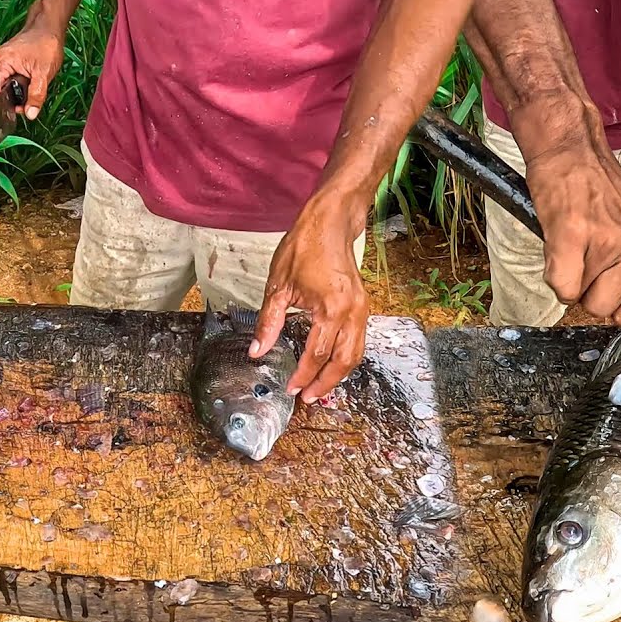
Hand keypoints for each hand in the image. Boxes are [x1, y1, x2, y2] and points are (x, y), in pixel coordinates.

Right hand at [0, 27, 63, 118]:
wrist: (47, 28)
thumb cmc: (45, 45)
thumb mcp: (43, 74)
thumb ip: (36, 96)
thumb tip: (30, 115)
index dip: (3, 106)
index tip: (18, 110)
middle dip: (10, 102)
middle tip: (29, 103)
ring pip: (1, 88)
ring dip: (15, 94)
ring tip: (31, 89)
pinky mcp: (4, 64)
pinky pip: (6, 81)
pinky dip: (16, 86)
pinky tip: (29, 83)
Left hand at [252, 197, 369, 402]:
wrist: (330, 224)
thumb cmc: (304, 248)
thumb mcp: (278, 286)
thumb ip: (269, 323)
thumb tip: (257, 351)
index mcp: (330, 309)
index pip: (317, 354)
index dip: (303, 375)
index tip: (292, 388)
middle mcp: (351, 312)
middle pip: (343, 361)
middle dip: (326, 383)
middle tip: (309, 397)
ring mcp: (361, 309)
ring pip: (356, 353)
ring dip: (339, 373)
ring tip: (321, 386)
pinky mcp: (363, 305)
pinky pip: (359, 340)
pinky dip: (347, 357)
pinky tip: (331, 363)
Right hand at [526, 146, 620, 326]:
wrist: (572, 153)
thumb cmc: (603, 191)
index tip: (618, 300)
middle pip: (610, 310)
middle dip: (593, 294)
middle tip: (590, 260)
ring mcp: (608, 240)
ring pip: (582, 300)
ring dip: (573, 282)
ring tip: (577, 249)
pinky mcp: (573, 236)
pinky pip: (561, 288)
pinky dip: (554, 275)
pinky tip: (561, 249)